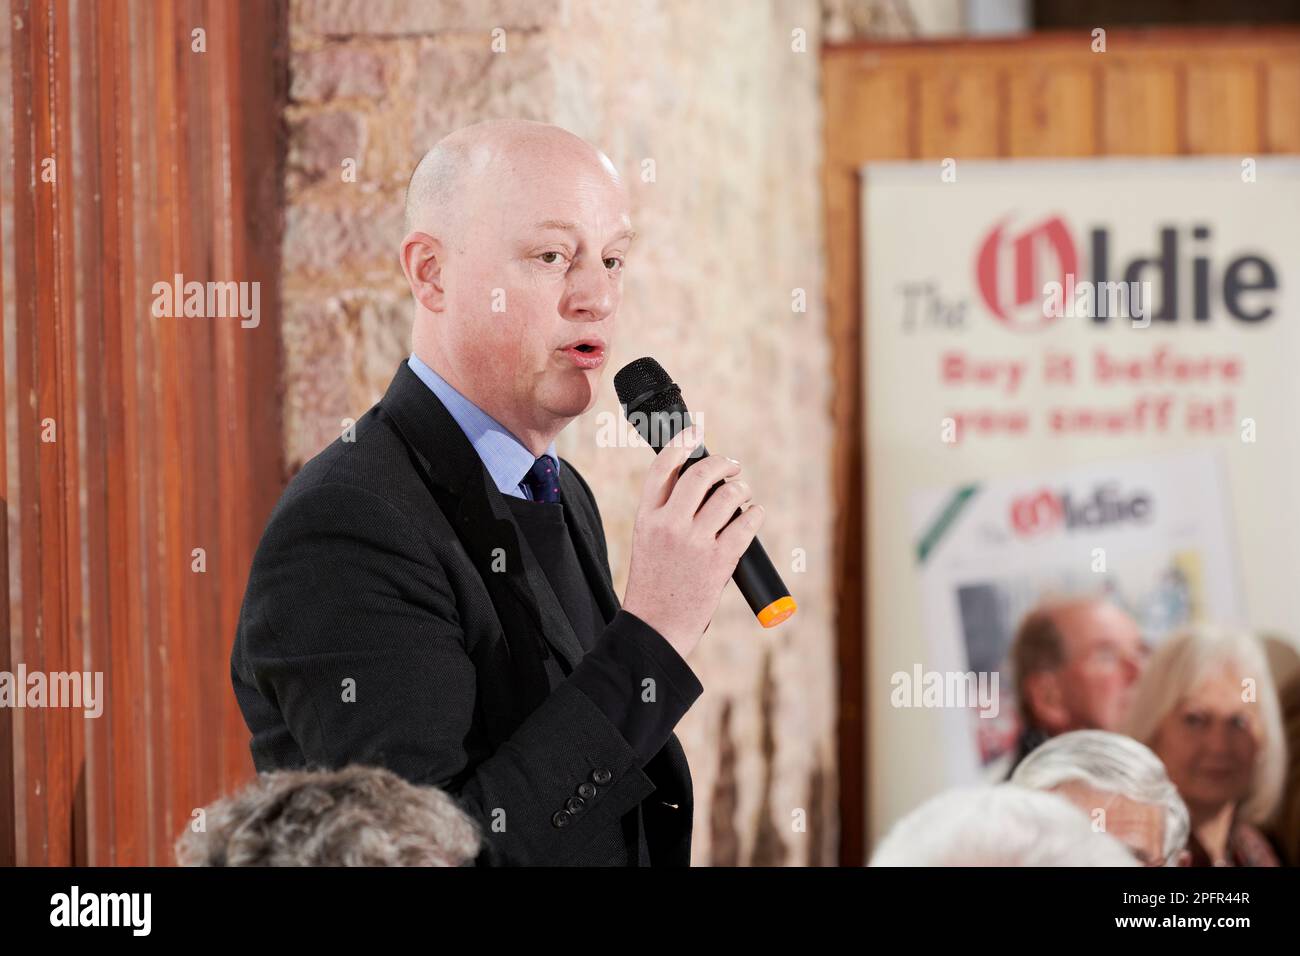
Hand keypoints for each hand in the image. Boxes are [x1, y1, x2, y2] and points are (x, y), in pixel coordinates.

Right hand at [621, 425, 764, 659]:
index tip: (696, 431)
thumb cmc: (655, 585)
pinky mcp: (719, 560)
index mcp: (646, 517)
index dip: (682, 443)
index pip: (663, 467)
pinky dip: (755, 514)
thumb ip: (667, 512)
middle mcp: (669, 524)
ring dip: (742, 490)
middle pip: (701, 474)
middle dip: (723, 464)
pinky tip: (753, 515)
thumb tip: (701, 482)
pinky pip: (746, 523)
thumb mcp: (648, 541)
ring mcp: (695, 542)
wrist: (655, 627)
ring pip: (729, 495)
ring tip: (743, 495)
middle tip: (733, 467)